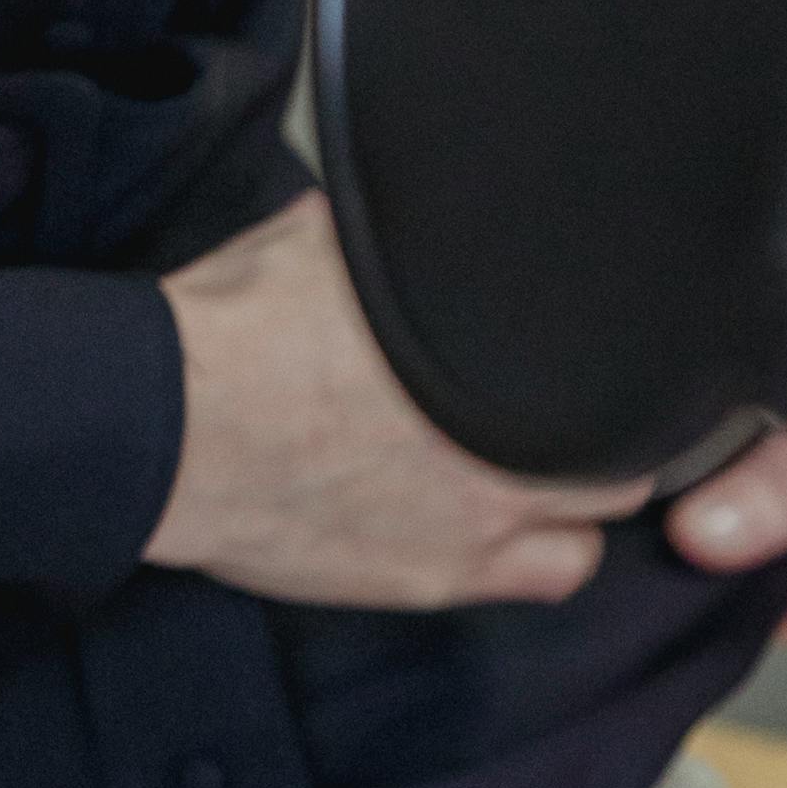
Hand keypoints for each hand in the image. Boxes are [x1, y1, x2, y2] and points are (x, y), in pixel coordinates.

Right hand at [148, 190, 648, 607]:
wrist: (166, 426)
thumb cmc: (230, 333)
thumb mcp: (320, 242)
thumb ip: (388, 238)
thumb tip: (404, 204)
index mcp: (489, 358)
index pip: (618, 375)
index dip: (614, 373)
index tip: (592, 366)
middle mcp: (503, 446)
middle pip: (620, 464)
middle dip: (602, 443)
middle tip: (565, 426)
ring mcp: (474, 525)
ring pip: (587, 539)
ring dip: (571, 512)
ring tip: (531, 485)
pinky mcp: (429, 579)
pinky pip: (532, 582)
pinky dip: (525, 561)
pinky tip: (488, 533)